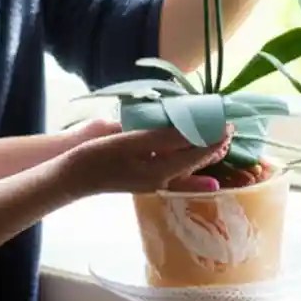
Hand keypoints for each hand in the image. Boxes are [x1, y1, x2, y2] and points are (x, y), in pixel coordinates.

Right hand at [59, 125, 232, 196]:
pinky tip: (197, 168)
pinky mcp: (143, 170)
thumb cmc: (99, 156)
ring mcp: (152, 176)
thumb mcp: (131, 142)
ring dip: (202, 152)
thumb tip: (192, 130)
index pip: (196, 154)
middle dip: (213, 146)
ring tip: (220, 143)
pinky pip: (173, 167)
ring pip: (186, 165)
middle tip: (229, 127)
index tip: (228, 123)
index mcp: (161, 172)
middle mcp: (161, 177)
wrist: (72, 172)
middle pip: (195, 161)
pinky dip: (188, 163)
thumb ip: (163, 137)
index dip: (214, 138)